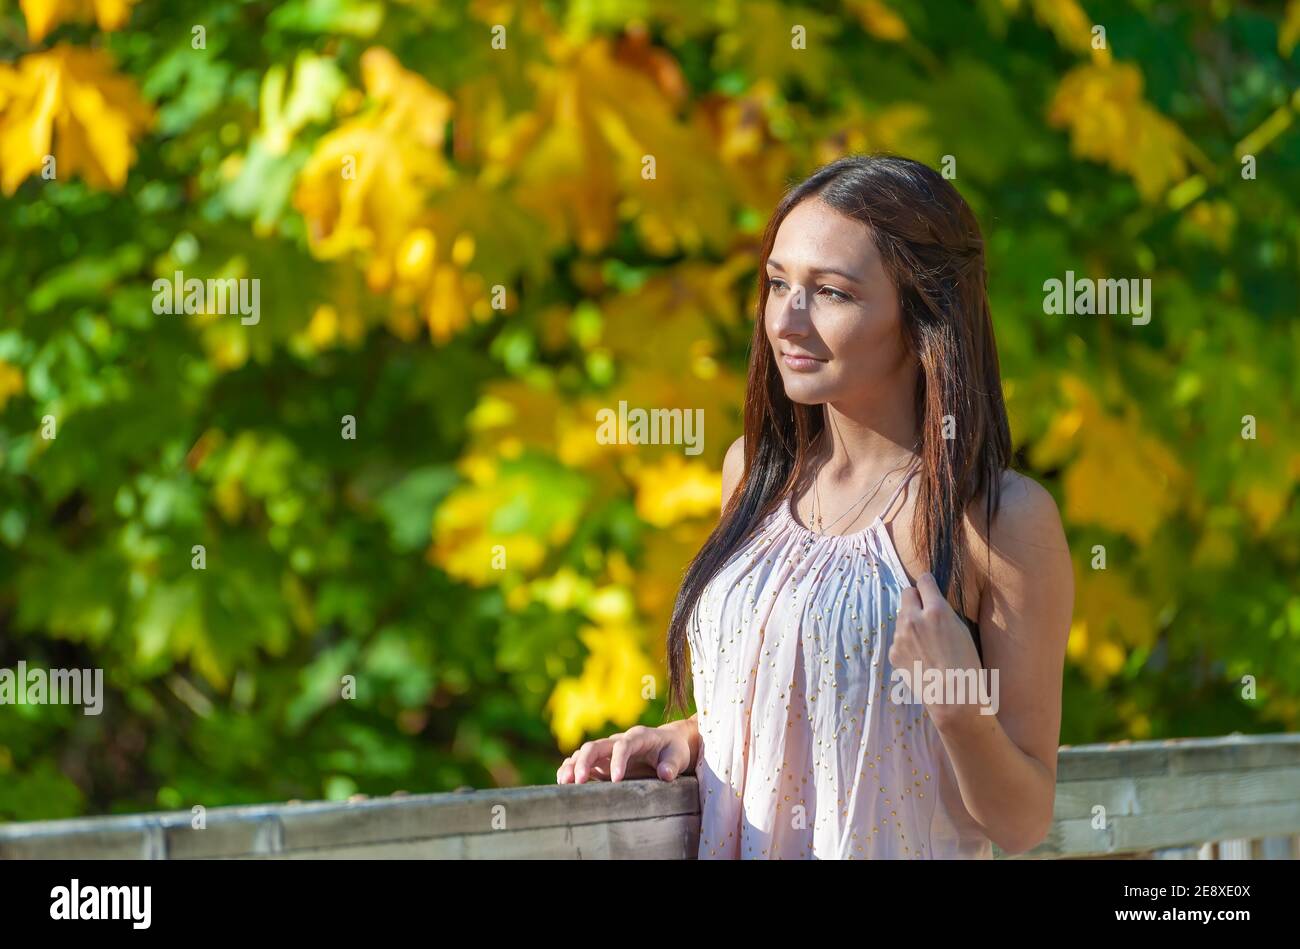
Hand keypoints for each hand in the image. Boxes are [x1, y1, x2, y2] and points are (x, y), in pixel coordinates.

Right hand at [556, 722, 693, 783]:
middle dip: (585, 761)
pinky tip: (563, 780)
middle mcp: (618, 741)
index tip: (616, 780)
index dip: (618, 760)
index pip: (624, 745)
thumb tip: (665, 775)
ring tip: (564, 782)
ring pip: (585, 753)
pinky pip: (583, 762)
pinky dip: (572, 768)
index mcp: (638, 736)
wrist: (668, 744)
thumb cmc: (674, 750)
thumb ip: (672, 764)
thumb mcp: (678, 755)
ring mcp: (608, 751)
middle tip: (579, 781)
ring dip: (573, 765)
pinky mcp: (603, 762)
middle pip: (596, 746)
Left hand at [889, 571, 987, 729]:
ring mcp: (900, 637)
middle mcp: (913, 619)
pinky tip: (920, 658)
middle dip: (915, 599)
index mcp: (936, 611)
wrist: (952, 699)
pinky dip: (907, 644)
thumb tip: (931, 601)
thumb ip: (942, 612)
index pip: (923, 582)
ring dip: (911, 623)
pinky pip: (899, 639)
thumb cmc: (966, 665)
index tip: (928, 585)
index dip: (927, 583)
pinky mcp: (893, 652)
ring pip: (902, 618)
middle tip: (925, 611)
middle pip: (906, 594)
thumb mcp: (961, 630)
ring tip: (927, 643)